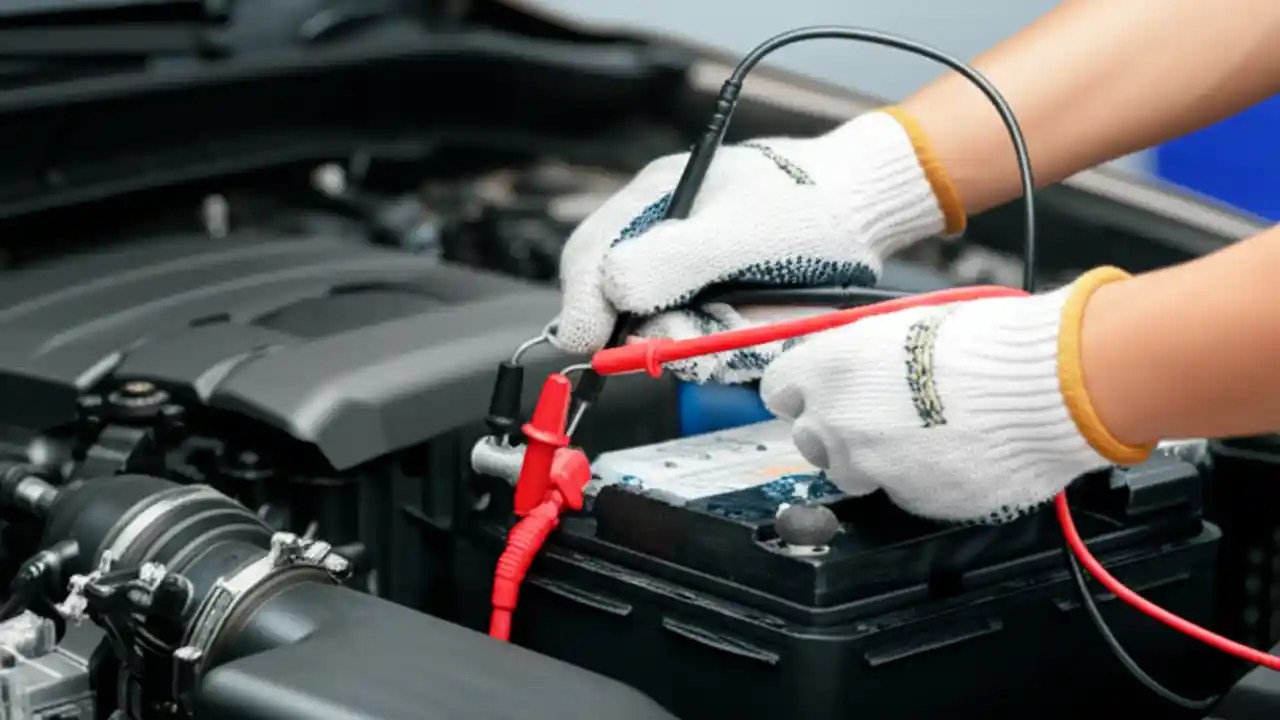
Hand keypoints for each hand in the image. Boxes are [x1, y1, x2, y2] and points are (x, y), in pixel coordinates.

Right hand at [549, 110, 963, 382]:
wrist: (864, 213)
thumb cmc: (809, 203)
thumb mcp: (741, 227)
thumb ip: (675, 258)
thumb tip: (614, 288)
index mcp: (654, 205)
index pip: (590, 257)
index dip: (582, 303)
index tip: (588, 342)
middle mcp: (662, 245)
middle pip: (617, 305)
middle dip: (646, 333)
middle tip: (686, 343)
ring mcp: (690, 282)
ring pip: (662, 334)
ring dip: (690, 346)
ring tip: (733, 333)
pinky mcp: (718, 312)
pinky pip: (702, 346)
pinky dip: (722, 351)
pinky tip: (751, 335)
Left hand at [759, 272, 1150, 523]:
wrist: (1043, 387)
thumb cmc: (985, 343)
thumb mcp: (906, 326)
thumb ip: (860, 356)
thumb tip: (849, 369)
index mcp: (830, 366)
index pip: (777, 390)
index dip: (802, 392)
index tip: (819, 393)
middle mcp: (836, 420)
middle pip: (808, 438)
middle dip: (837, 429)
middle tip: (883, 414)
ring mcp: (870, 466)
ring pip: (850, 473)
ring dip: (875, 460)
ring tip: (925, 434)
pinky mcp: (908, 500)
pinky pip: (900, 493)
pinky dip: (918, 480)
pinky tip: (953, 452)